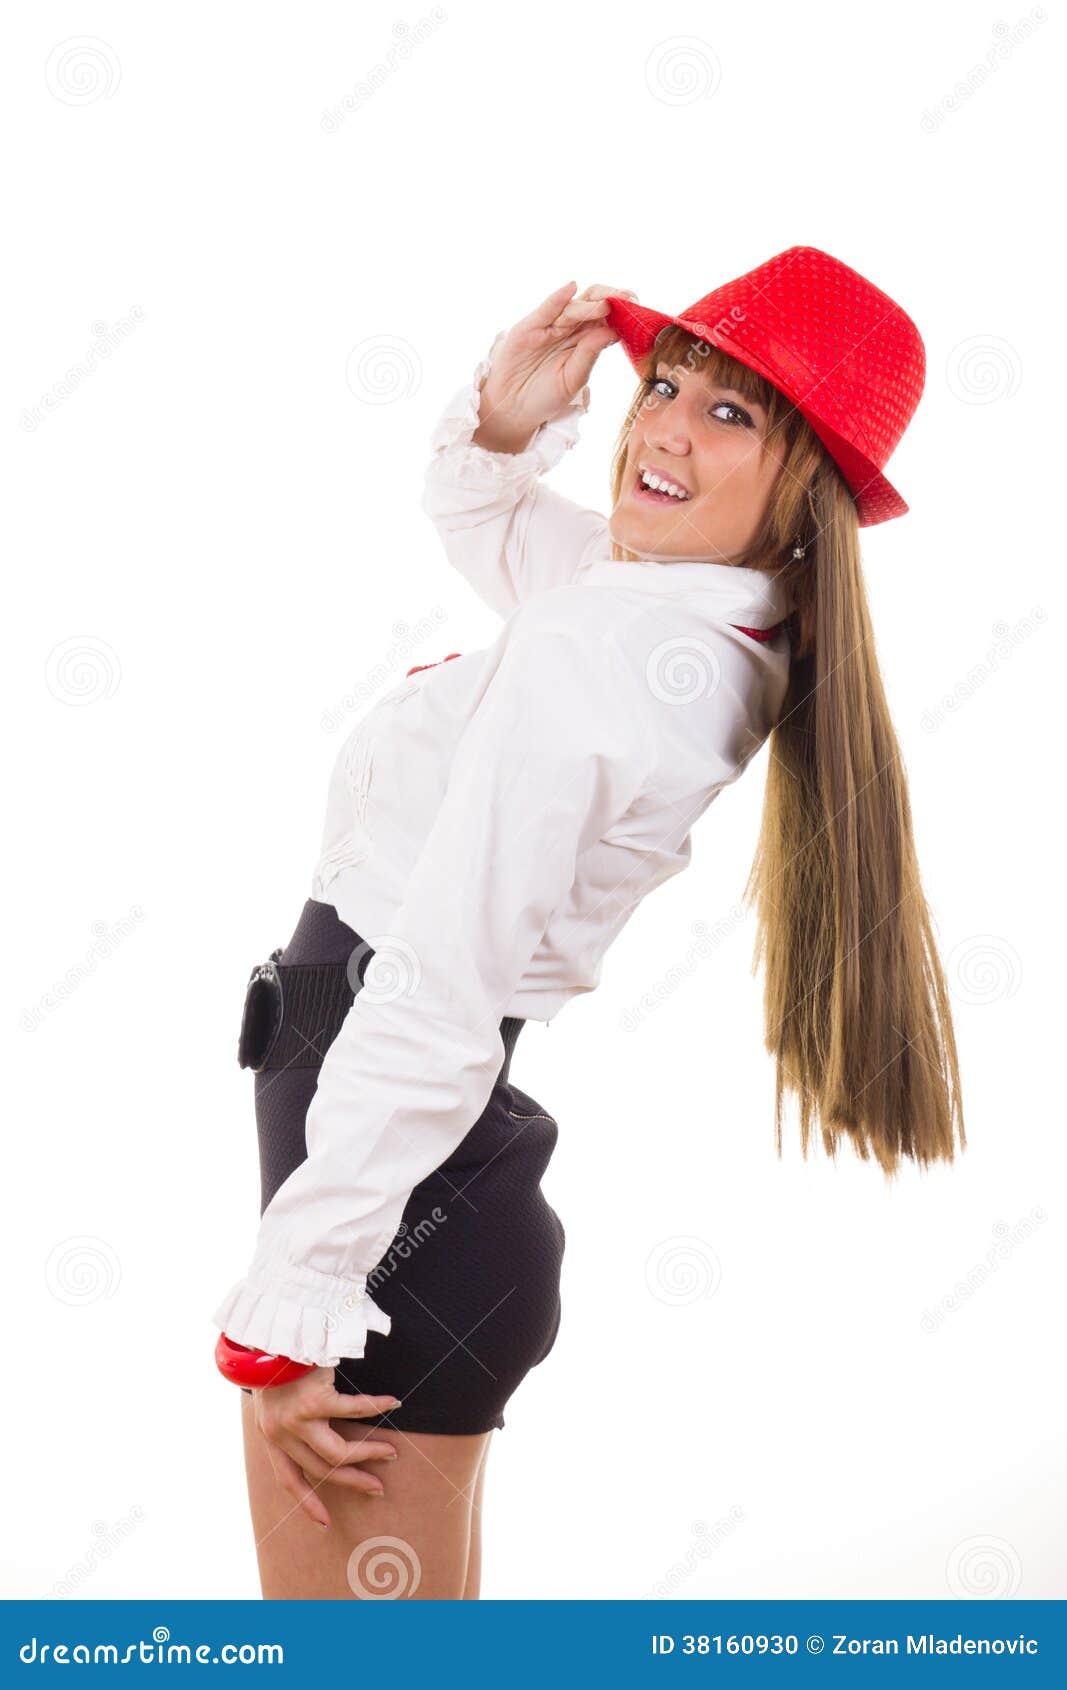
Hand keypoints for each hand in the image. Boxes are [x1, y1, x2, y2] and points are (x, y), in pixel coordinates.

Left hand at [250, 1367, 400, 1528]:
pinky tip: (392, 1403)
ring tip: (390, 1452)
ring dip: (368, 1453)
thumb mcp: (276, 1396)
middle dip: (353, 1480)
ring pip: (338, 1452)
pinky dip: (375, 1407)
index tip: (325, 1523)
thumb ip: (292, 1419)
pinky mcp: (314, 1399)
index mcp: (270, 1436)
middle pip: (322, 1470)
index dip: (307, 1502)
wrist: (272, 1329)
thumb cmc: (279, 1358)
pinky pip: (353, 1410)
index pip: (288, 1480)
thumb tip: (320, 1433)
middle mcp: (280, 1433)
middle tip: (377, 1487)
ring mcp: (296, 1419)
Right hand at [472, 280, 637, 455]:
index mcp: (584, 340)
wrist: (513, 409)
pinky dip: (557, 299)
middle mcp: (568, 328)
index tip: (638, 307)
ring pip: (572, 307)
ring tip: (606, 305)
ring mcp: (548, 326)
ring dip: (590, 303)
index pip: (606, 318)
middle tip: (628, 298)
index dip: (622, 310)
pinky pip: (545, 310)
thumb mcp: (574, 378)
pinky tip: (570, 289)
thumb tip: (613, 332)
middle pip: (592, 304)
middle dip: (611, 298)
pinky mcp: (528, 328)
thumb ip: (590, 354)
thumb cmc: (545, 396)